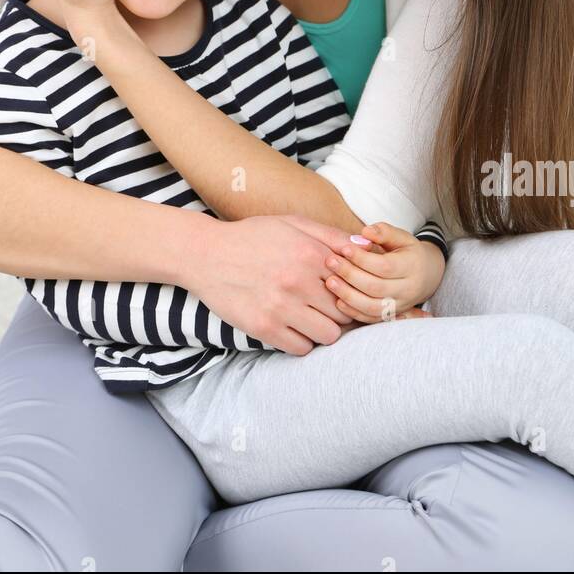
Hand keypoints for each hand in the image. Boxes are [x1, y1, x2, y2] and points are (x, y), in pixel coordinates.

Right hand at [195, 214, 361, 355]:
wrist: (206, 254)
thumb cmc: (252, 237)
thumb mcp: (292, 224)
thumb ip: (330, 236)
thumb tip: (368, 246)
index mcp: (310, 253)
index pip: (355, 283)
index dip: (354, 289)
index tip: (347, 291)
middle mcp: (299, 281)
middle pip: (345, 312)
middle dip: (341, 311)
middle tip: (329, 307)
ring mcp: (281, 307)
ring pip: (329, 335)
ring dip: (324, 329)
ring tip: (312, 318)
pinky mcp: (264, 328)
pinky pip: (302, 348)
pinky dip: (302, 341)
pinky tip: (293, 327)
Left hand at [322, 221, 443, 323]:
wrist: (427, 275)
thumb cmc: (408, 252)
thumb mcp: (402, 237)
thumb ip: (384, 232)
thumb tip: (365, 232)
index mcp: (411, 267)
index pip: (384, 266)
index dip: (362, 259)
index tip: (344, 248)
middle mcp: (407, 290)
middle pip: (376, 287)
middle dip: (350, 275)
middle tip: (330, 261)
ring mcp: (400, 306)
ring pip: (372, 307)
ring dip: (348, 295)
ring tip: (330, 281)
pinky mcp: (391, 316)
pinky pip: (371, 318)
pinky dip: (353, 312)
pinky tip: (338, 301)